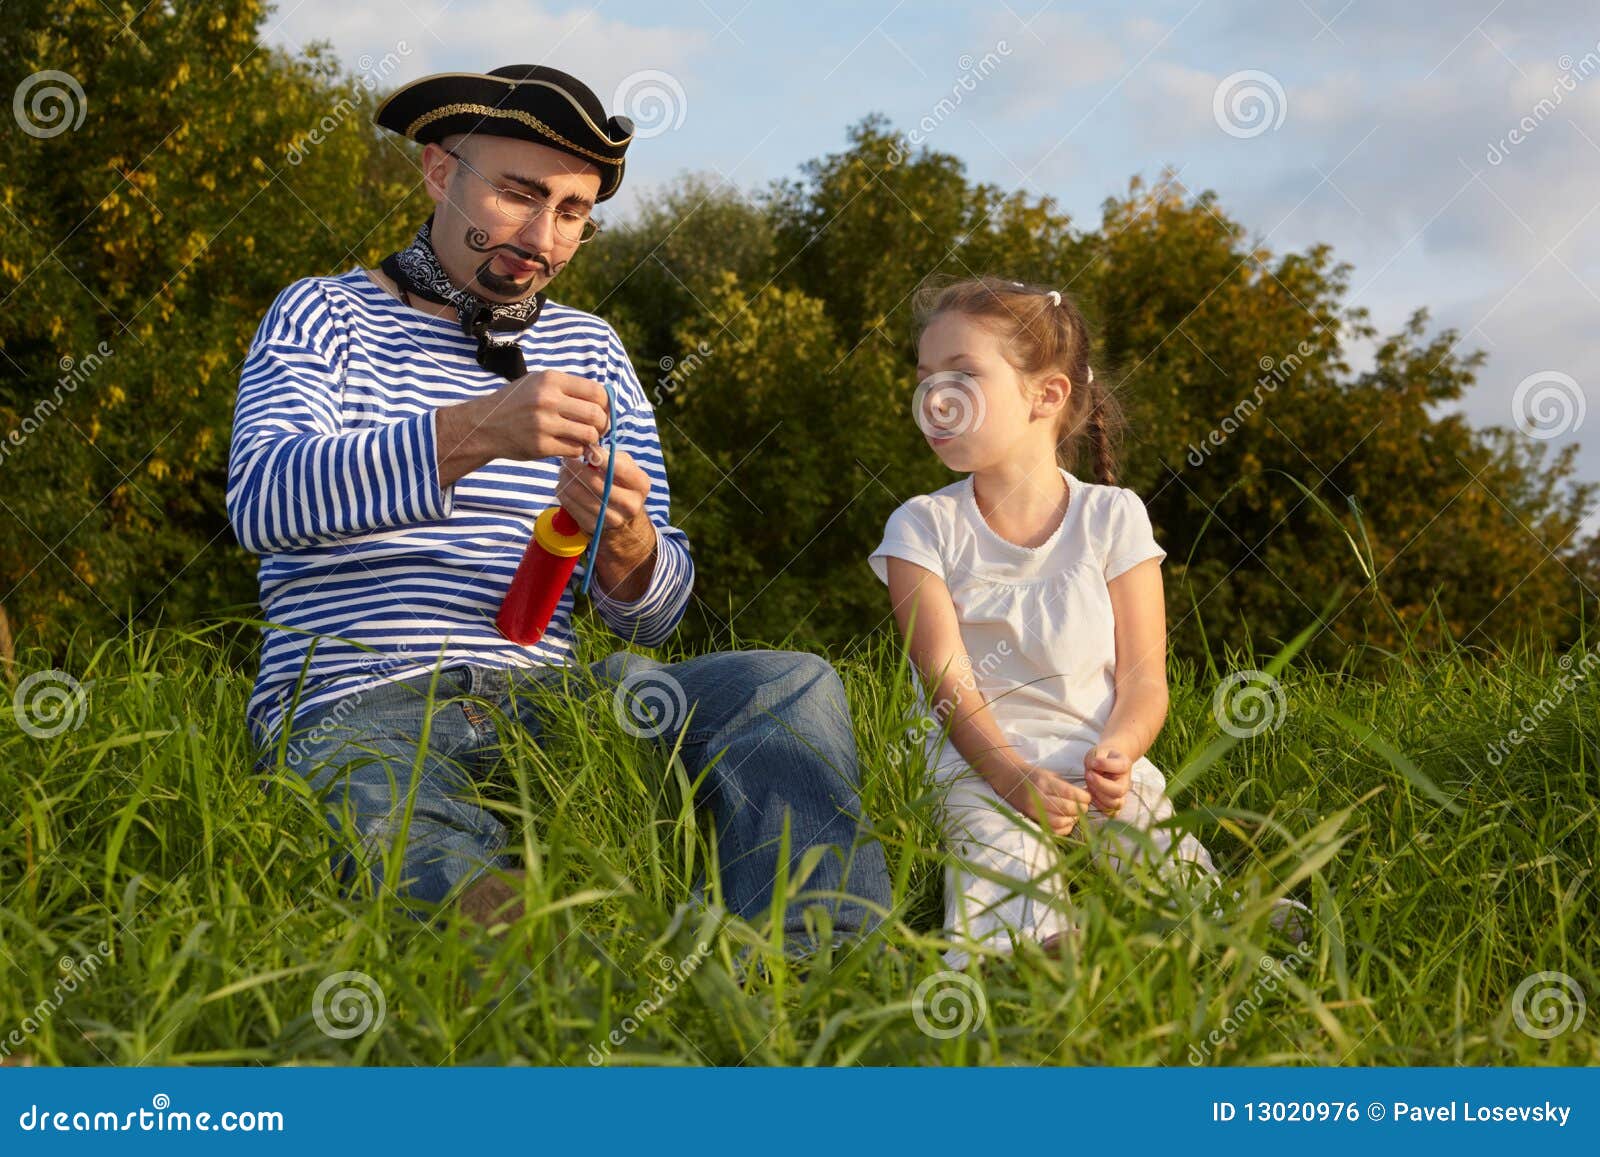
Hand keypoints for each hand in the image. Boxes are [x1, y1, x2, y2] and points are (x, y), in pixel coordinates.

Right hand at [487, 370, 611, 460]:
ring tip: (584, 439)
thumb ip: (568, 388)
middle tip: (597, 430)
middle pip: (596, 414)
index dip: (606, 405)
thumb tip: (604, 400)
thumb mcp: (538, 383)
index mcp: (551, 380)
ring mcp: (544, 424)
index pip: (596, 392)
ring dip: (591, 440)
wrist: (485, 425)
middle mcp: (548, 399)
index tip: (602, 412)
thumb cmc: (517, 403)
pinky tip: (569, 446)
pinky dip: (577, 451)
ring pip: (588, 434)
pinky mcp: (541, 446)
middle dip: (603, 425)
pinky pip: (574, 450)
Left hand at [556, 445, 652, 536]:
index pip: (617, 468)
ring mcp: (613, 519)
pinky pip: (572, 508)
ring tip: (563, 471)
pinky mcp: (595, 528)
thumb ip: (612, 456)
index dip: (597, 456)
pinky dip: (564, 494)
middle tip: (567, 459)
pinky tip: (563, 486)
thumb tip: (590, 448)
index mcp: (641, 485)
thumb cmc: (622, 485)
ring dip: (567, 480)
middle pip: (595, 483)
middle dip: (576, 468)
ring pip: (580, 496)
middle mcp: (630, 504)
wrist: (625, 521)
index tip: (585, 447)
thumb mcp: (627, 469)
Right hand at [988, 763, 1090, 836]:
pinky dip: (1064, 828)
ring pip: (1060, 822)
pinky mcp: (1032, 819)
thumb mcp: (1050, 775)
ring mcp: (1034, 810)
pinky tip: (1067, 822)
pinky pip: (1052, 830)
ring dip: (1073, 820)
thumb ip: (1066, 786)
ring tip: (1076, 814)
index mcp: (1044, 782)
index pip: (1070, 793)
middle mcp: (1038, 797)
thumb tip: (1086, 796)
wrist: (1009, 780)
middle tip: (1085, 806)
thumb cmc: (1033, 775)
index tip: (1088, 796)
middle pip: (1066, 808)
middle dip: (1081, 809)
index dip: (1083, 797)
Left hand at [1084, 744, 1132, 815]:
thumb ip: (1096, 759)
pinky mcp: (1114, 803)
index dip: (1105, 765)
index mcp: (1125, 764)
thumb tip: (1093, 768)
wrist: (1106, 761)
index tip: (1093, 762)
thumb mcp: (1098, 752)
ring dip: (1098, 796)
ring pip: (1114, 804)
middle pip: (1118, 791)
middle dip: (1100, 785)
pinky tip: (1091, 794)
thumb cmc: (1101, 756)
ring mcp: (1122, 794)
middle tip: (1088, 775)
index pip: (1120, 767)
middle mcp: (1126, 782)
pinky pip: (1110, 812)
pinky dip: (1099, 805)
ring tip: (1088, 785)